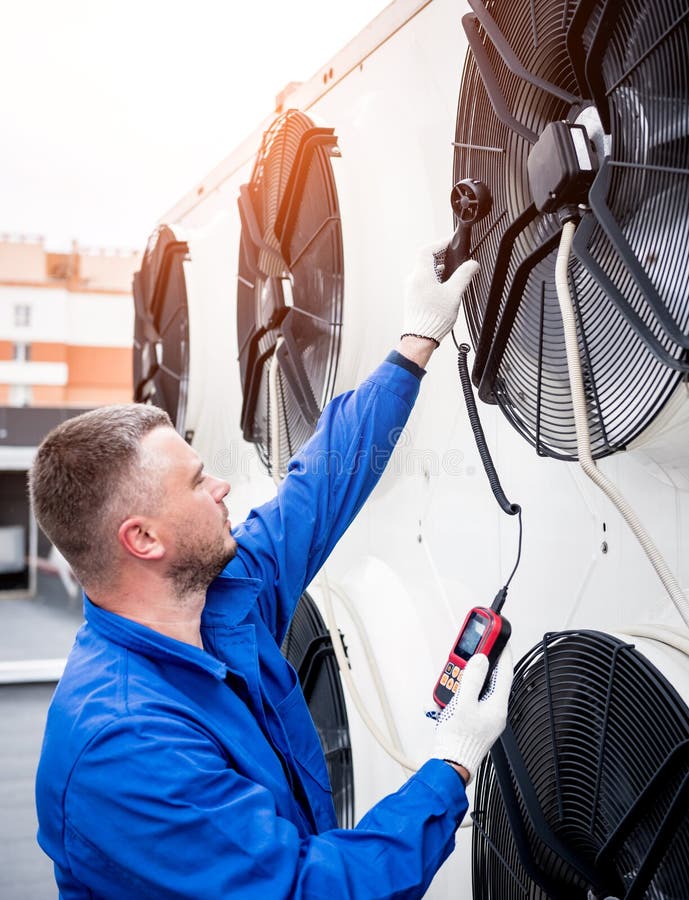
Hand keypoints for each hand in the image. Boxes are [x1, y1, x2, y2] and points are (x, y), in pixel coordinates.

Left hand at [402, 239, 479, 344]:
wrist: (420, 338)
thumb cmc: (434, 318)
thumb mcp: (454, 293)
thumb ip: (464, 275)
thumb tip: (472, 265)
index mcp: (421, 275)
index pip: (427, 250)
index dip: (440, 243)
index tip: (450, 242)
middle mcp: (413, 280)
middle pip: (425, 260)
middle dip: (440, 256)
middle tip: (454, 257)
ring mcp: (411, 290)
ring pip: (424, 272)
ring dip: (438, 268)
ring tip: (452, 272)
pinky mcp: (413, 299)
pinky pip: (423, 282)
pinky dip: (433, 279)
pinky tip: (444, 287)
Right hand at [433, 646, 512, 783]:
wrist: (449, 766)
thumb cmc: (457, 741)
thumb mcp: (462, 704)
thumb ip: (472, 679)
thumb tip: (480, 660)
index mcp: (497, 706)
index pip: (504, 671)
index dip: (502, 652)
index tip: (498, 637)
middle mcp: (493, 710)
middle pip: (488, 678)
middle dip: (473, 668)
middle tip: (465, 657)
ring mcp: (484, 716)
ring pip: (474, 688)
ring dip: (460, 683)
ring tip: (448, 684)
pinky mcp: (473, 720)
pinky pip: (466, 700)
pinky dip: (455, 696)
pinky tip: (444, 700)